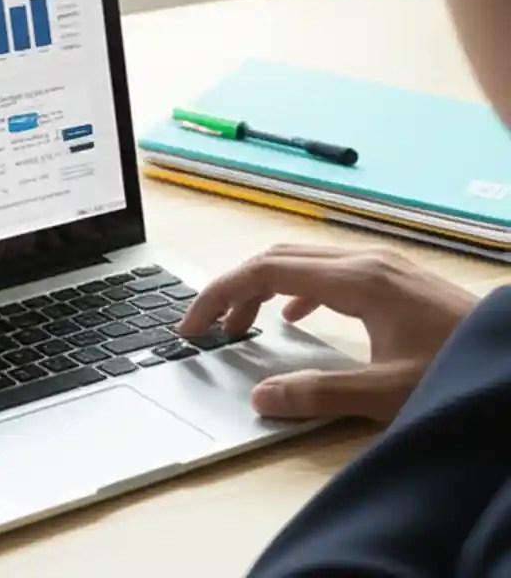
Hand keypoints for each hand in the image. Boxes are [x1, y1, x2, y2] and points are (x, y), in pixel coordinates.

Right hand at [179, 245, 477, 421]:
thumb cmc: (461, 372)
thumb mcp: (386, 394)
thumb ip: (317, 394)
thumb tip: (260, 397)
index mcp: (357, 280)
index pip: (265, 271)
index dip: (220, 296)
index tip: (193, 326)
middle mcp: (365, 262)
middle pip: (276, 258)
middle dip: (232, 290)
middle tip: (206, 327)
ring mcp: (382, 266)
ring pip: (300, 262)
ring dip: (261, 288)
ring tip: (241, 326)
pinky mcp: (394, 279)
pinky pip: (326, 272)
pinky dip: (294, 290)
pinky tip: (293, 318)